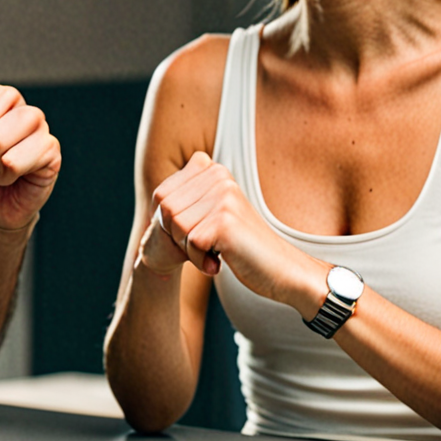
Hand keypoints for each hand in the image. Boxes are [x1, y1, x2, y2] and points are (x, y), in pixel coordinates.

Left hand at [140, 151, 306, 302]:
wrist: (283, 269)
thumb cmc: (243, 245)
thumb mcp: (216, 212)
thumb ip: (189, 199)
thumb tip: (158, 198)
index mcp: (213, 170)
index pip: (161, 194)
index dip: (169, 222)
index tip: (197, 231)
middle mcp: (218, 177)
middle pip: (166, 211)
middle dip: (178, 237)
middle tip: (206, 246)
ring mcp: (223, 198)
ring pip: (176, 227)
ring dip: (190, 250)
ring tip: (216, 252)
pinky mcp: (225, 222)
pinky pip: (191, 244)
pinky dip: (200, 261)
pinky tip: (221, 263)